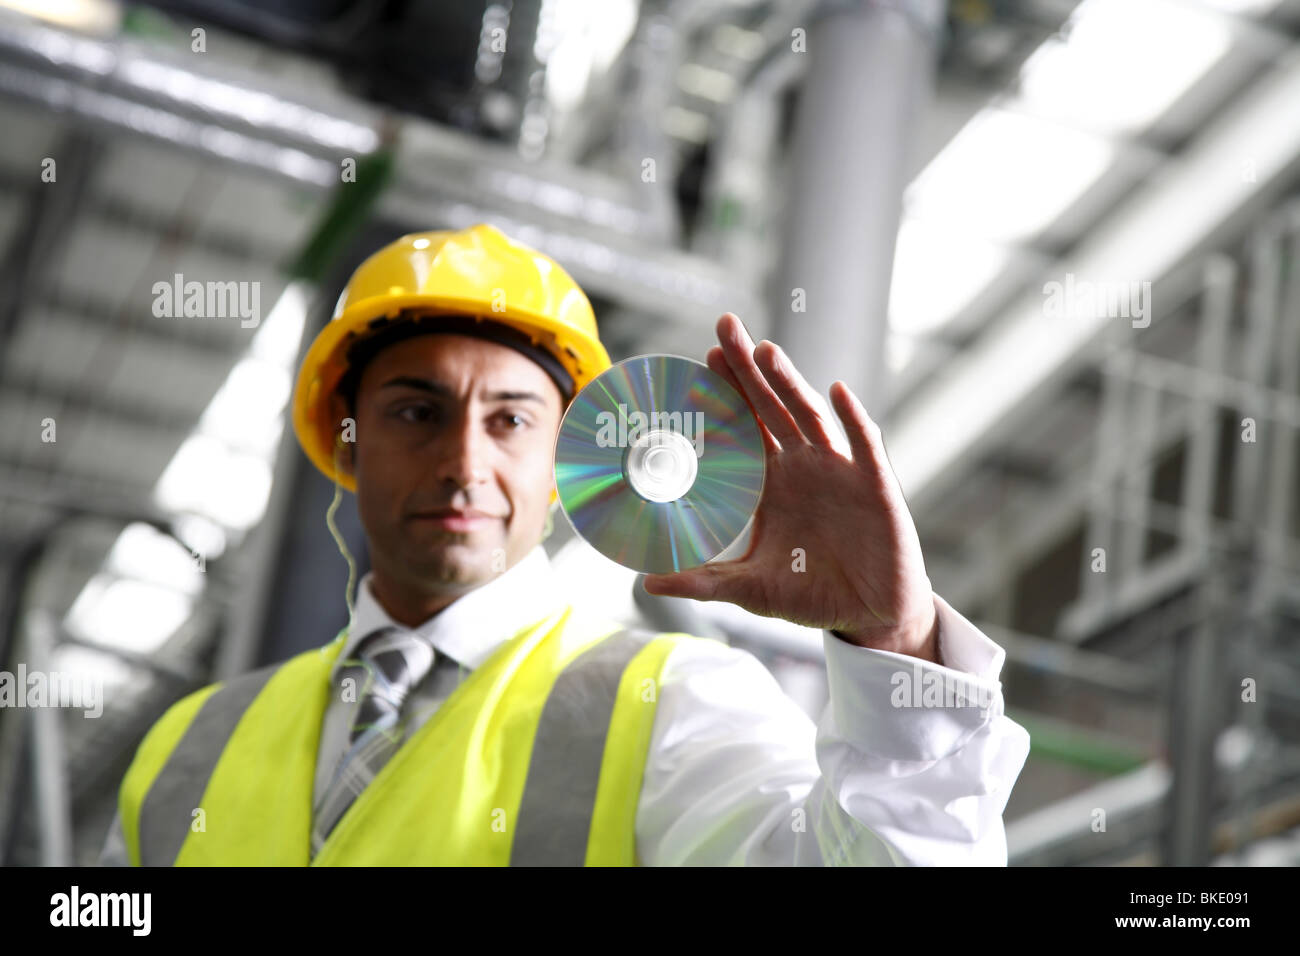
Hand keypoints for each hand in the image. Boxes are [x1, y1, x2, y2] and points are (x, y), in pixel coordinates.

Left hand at [642, 314, 939, 662]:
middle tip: (724, 327)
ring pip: (810, 416)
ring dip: (789, 382)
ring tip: (764, 351)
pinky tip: (838, 391)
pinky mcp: (875, 486)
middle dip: (748, 368)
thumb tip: (645, 581)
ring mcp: (839, 471)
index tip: (697, 363)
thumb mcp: (748, 588)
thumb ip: (700, 582)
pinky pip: (864, 446)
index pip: (744, 427)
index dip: (724, 395)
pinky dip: (852, 418)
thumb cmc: (812, 596)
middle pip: (772, 406)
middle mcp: (804, 466)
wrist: (869, 615)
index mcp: (772, 482)